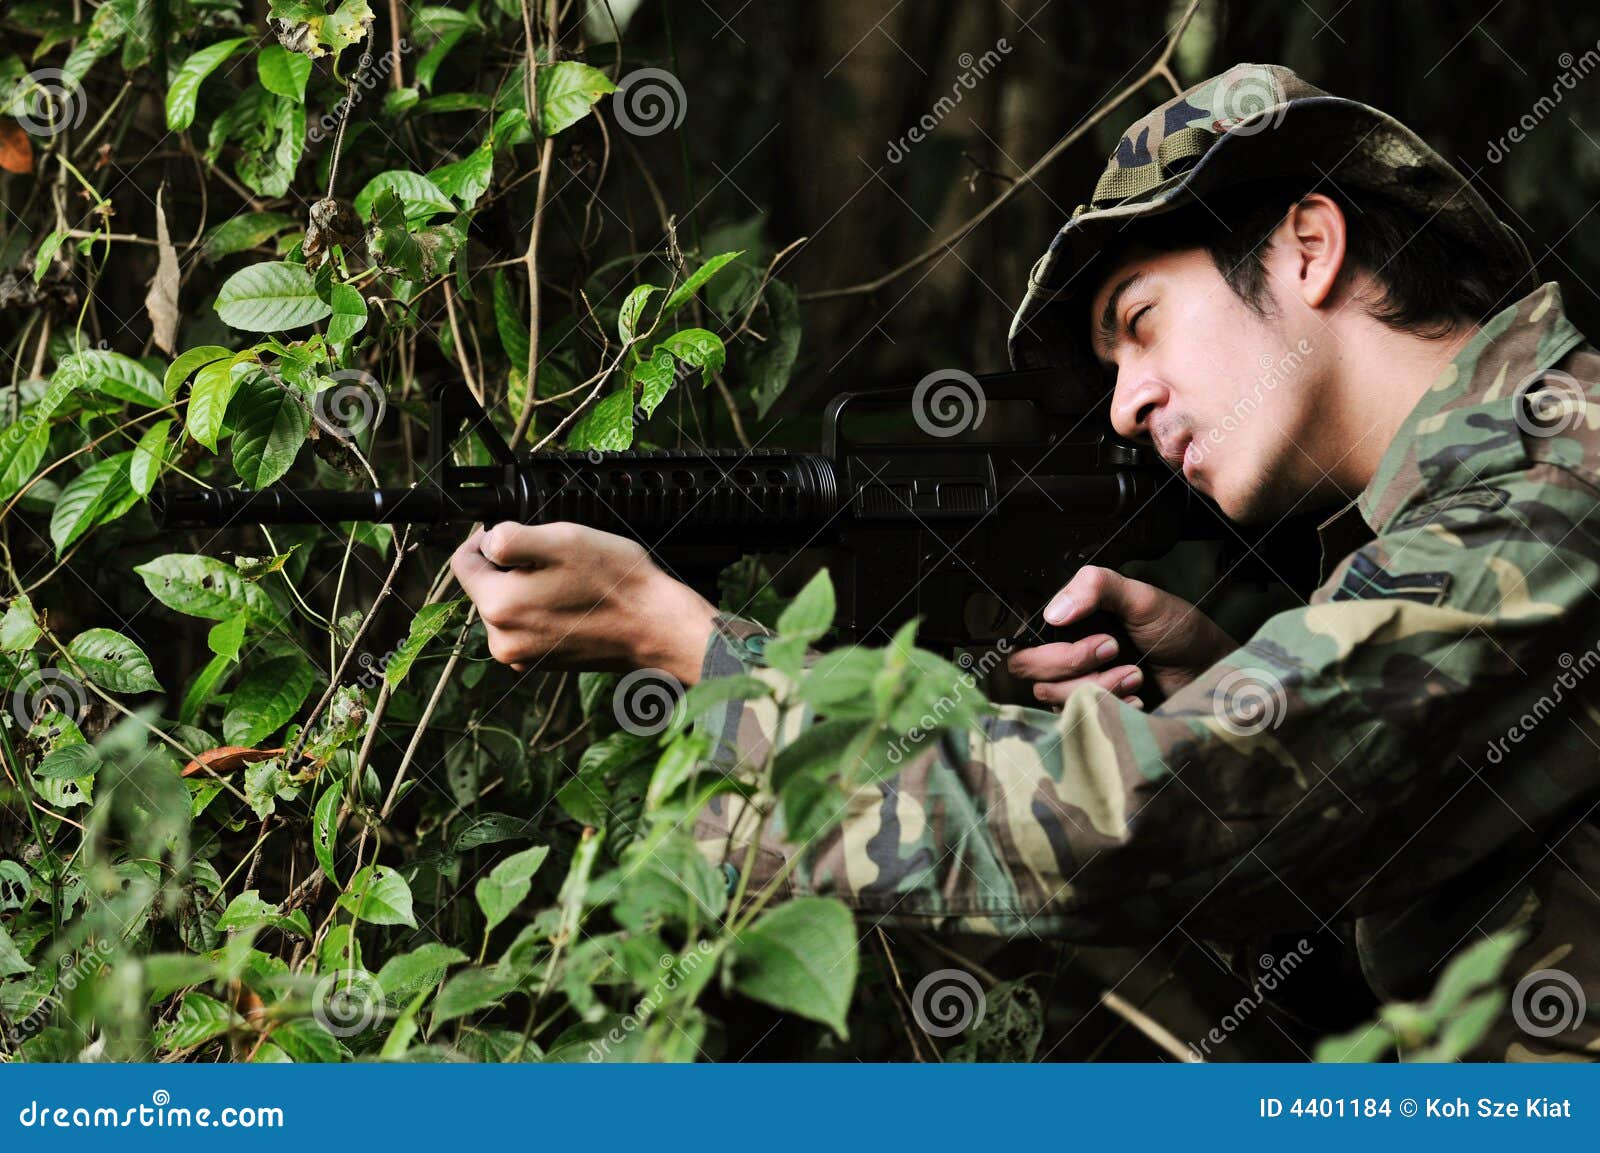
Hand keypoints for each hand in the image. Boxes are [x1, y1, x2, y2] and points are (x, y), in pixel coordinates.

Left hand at [450, 522, 716, 684]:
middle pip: (486, 586)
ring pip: (508, 605)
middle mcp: (502, 639)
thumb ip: (511, 537)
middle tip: (556, 559)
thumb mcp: (563, 539)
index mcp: (499, 606)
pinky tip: (573, 602)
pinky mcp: (541, 663)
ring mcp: (522, 656)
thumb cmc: (617, 583)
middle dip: (511, 567)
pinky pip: (527, 625)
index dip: (483, 539)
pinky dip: (542, 609)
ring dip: (528, 588)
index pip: (463, 563)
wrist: (656, 629)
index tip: (513, 531)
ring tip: (570, 582)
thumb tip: (487, 541)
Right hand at [1005, 565, 1236, 707]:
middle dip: (1074, 665)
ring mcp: (1076, 686)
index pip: (1025, 640)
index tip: (1102, 642)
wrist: (1209, 672)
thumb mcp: (1140, 597)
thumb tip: (1054, 613)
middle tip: (1116, 651)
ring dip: (1098, 686)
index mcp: (1067, 624)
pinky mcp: (1092, 714)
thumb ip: (1096, 587)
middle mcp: (1063, 656)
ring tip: (1135, 674)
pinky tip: (1136, 698)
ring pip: (1052, 698)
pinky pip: (1078, 719)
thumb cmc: (1177, 630)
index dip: (1053, 648)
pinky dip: (1109, 708)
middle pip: (1028, 670)